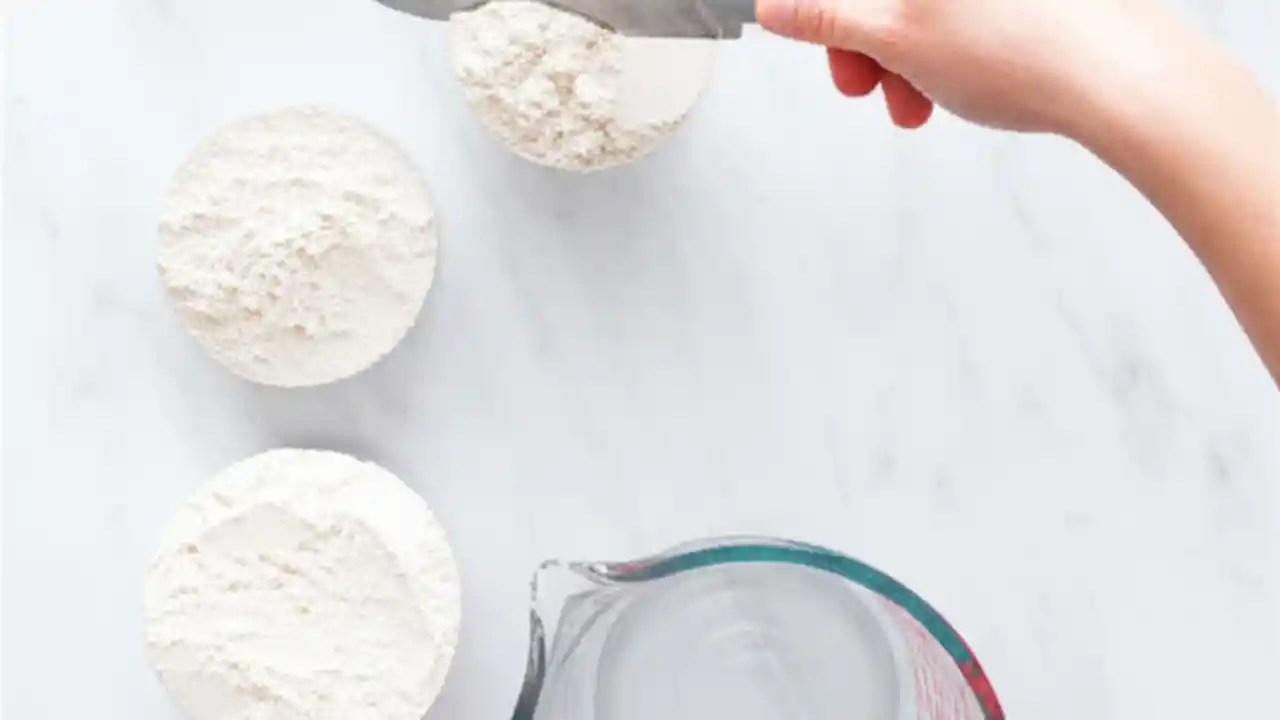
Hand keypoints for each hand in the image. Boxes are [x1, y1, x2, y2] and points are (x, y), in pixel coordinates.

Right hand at [756, 0, 1178, 133]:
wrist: (1121, 77)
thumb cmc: (1022, 51)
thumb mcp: (895, 39)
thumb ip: (826, 18)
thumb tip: (776, 7)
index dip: (820, 12)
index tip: (812, 36)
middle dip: (862, 37)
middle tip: (861, 84)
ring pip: (924, 1)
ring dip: (902, 51)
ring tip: (915, 100)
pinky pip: (964, 7)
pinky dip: (946, 40)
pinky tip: (954, 82)